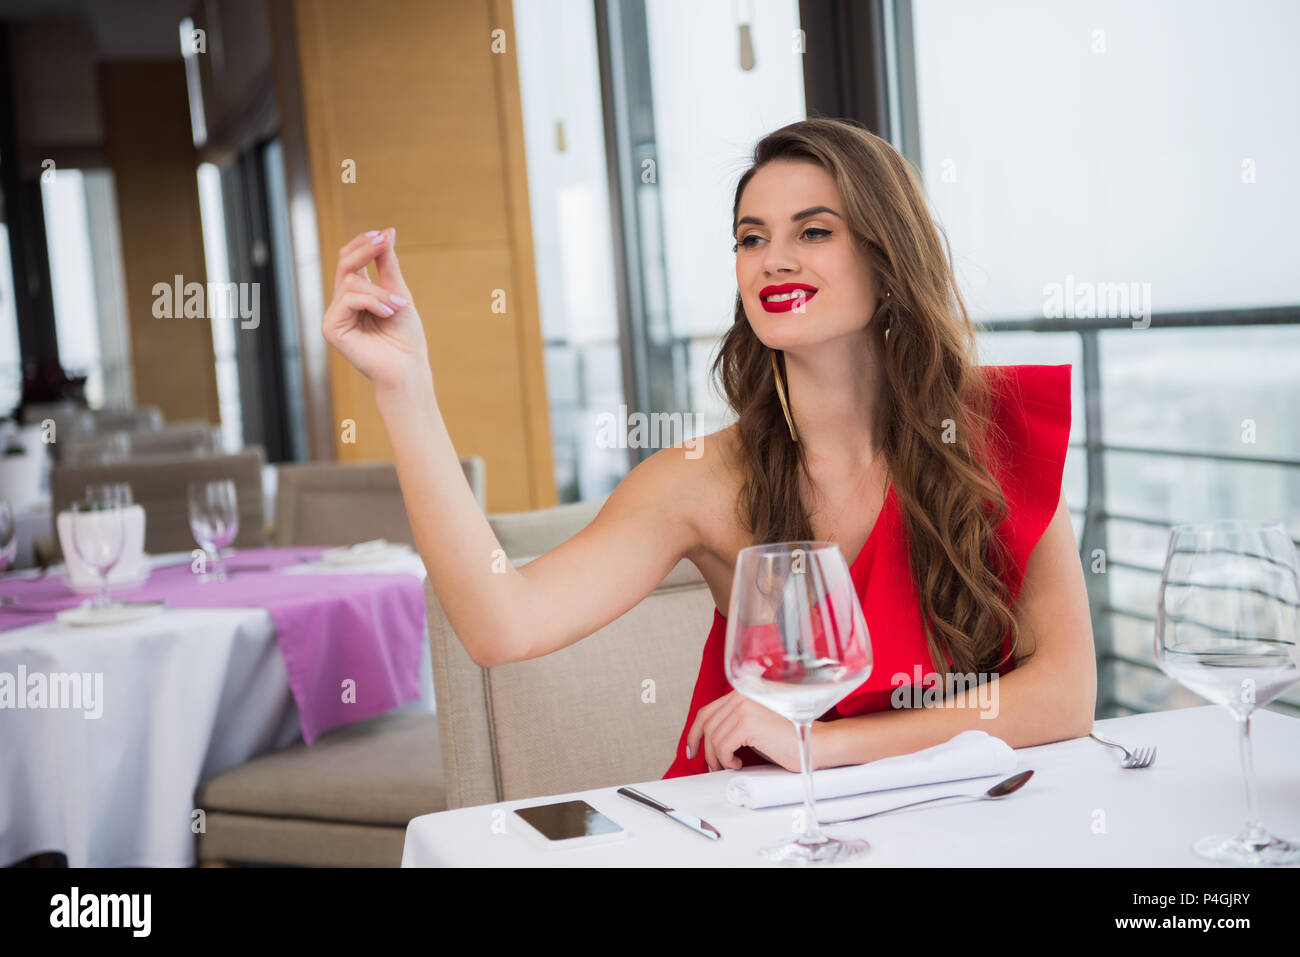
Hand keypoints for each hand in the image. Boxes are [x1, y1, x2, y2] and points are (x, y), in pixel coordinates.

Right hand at [322, 227, 429, 391]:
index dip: (363, 244)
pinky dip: (372, 302)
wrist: (407, 368)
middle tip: (383, 241)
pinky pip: (348, 300)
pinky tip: (389, 313)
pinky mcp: (331, 328)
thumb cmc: (406, 337)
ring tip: (400, 306)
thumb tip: (386, 231)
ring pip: (351, 283)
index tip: (383, 234)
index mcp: (357, 295)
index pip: (351, 260)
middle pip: (344, 264)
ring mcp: (335, 315)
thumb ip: (388, 265)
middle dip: (365, 250)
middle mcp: (343, 303)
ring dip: (380, 292)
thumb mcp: (399, 294)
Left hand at [686, 690, 809, 771]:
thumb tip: (706, 738)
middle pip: (707, 724)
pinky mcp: (748, 723)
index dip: (695, 731)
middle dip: (705, 749)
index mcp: (743, 691)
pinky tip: (739, 763)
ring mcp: (744, 707)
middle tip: (712, 765)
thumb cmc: (788, 739)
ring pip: (714, 738)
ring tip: (731, 765)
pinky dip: (727, 760)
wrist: (816, 744)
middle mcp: (742, 694)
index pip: (708, 710)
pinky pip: (723, 746)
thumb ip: (734, 722)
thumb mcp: (755, 726)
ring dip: (718, 758)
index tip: (692, 749)